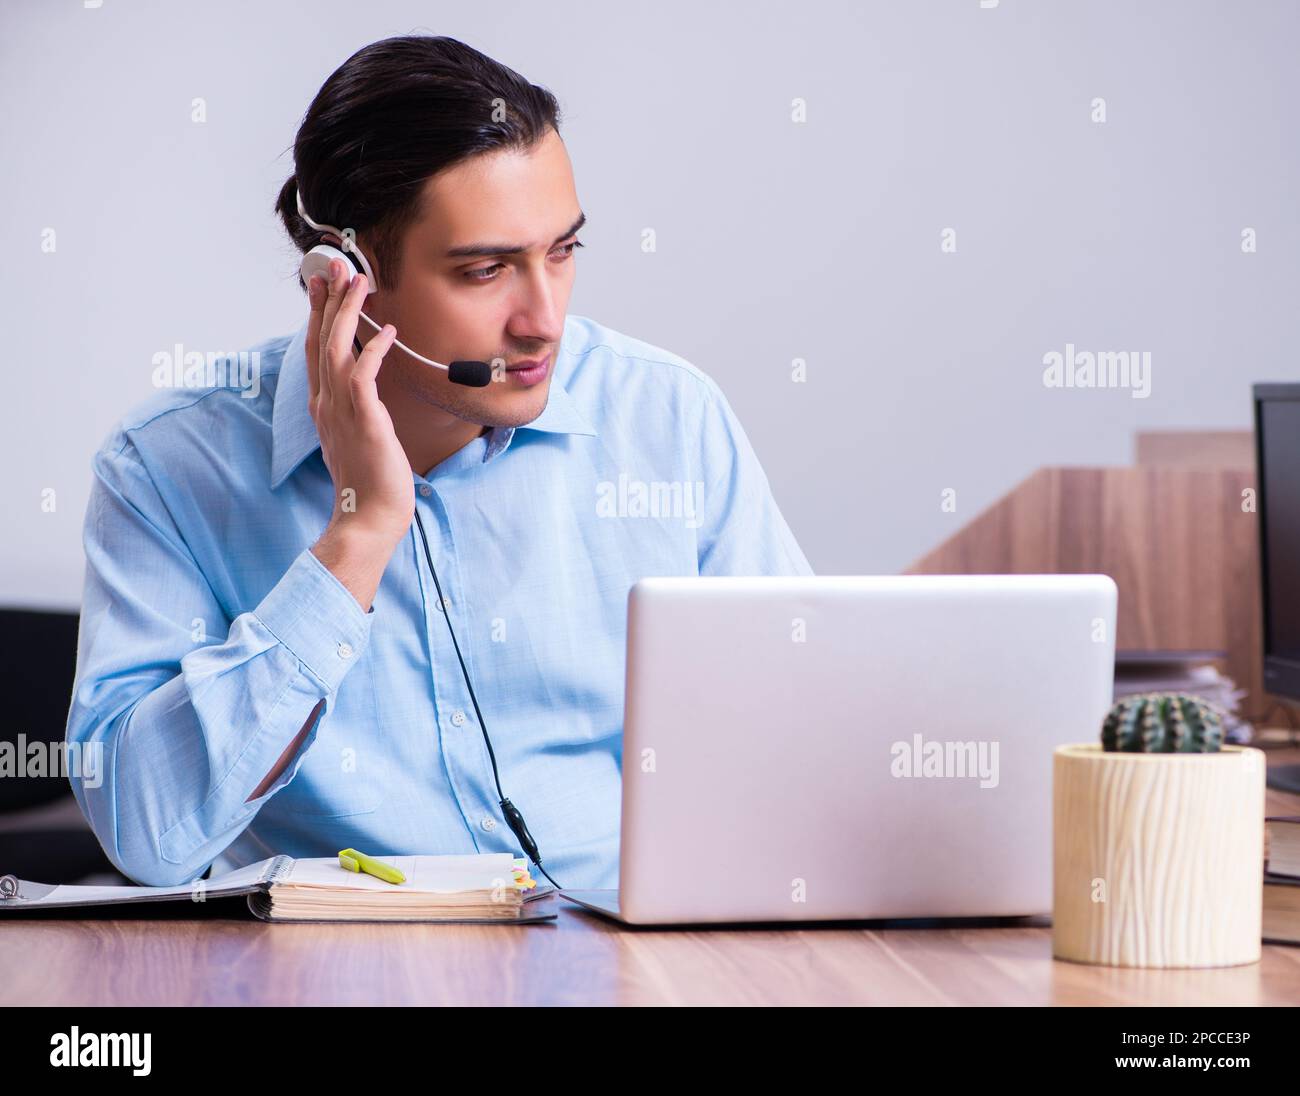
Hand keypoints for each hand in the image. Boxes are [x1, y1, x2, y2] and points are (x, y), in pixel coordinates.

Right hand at [305, 260, 412, 544]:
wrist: (368, 516)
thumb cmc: (368, 483)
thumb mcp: (352, 439)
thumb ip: (350, 413)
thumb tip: (358, 394)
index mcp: (322, 406)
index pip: (316, 350)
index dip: (318, 315)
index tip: (321, 286)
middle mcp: (326, 403)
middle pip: (321, 340)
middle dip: (327, 300)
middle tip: (334, 265)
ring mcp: (341, 410)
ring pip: (338, 348)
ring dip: (347, 312)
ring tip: (358, 281)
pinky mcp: (363, 418)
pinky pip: (364, 374)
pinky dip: (374, 349)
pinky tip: (388, 331)